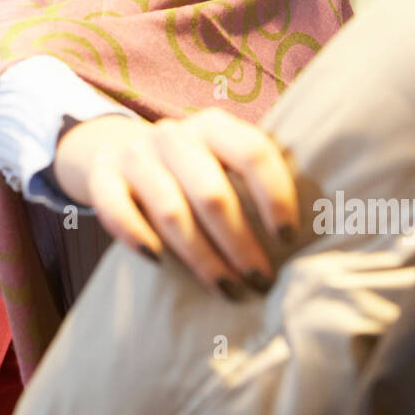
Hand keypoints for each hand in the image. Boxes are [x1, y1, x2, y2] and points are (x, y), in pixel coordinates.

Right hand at [52, 109, 298, 297]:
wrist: (119, 151)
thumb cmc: (193, 171)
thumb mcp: (222, 162)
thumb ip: (253, 185)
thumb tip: (312, 236)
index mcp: (214, 126)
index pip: (252, 152)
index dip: (274, 195)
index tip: (289, 239)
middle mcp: (174, 135)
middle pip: (212, 193)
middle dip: (240, 243)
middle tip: (261, 281)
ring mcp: (135, 155)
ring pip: (170, 210)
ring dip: (201, 256)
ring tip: (226, 288)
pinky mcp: (102, 177)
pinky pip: (117, 209)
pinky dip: (137, 237)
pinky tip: (159, 263)